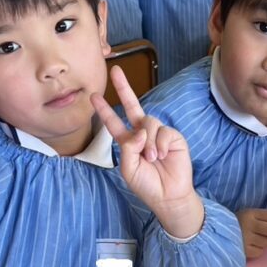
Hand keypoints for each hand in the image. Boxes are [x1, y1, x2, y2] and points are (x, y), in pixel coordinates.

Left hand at [92, 65, 203, 239]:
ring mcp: (158, 133)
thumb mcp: (128, 169)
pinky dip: (160, 143)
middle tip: (115, 71)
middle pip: (132, 106)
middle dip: (124, 88)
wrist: (169, 196)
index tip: (93, 96)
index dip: (104, 109)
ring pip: (148, 122)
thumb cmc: (147, 185)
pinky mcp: (173, 136)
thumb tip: (140, 130)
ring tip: (152, 158)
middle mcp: (142, 134)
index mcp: (128, 142)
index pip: (114, 123)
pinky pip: (163, 131)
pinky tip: (162, 155)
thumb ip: (128, 148)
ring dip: (148, 141)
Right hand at [238, 208, 266, 259]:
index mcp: (250, 213)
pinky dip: (258, 250)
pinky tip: (251, 246)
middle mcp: (248, 224)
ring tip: (257, 239)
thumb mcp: (249, 215)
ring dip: (266, 242)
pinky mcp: (243, 250)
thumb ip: (265, 219)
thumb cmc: (238, 224)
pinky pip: (260, 252)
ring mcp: (245, 238)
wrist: (216, 232)